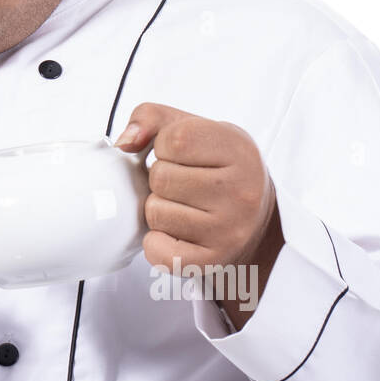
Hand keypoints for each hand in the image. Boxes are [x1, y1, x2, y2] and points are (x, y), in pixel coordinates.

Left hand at [115, 104, 282, 325]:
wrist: (254, 221)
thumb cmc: (216, 168)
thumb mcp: (194, 128)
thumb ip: (152, 117)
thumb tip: (125, 142)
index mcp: (239, 151)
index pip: (174, 139)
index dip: (164, 145)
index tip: (181, 153)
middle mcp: (241, 192)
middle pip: (160, 178)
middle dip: (161, 178)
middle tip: (184, 183)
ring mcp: (228, 231)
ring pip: (155, 212)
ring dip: (159, 208)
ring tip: (185, 206)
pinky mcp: (211, 262)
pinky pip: (155, 249)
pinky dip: (156, 241)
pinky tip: (178, 231)